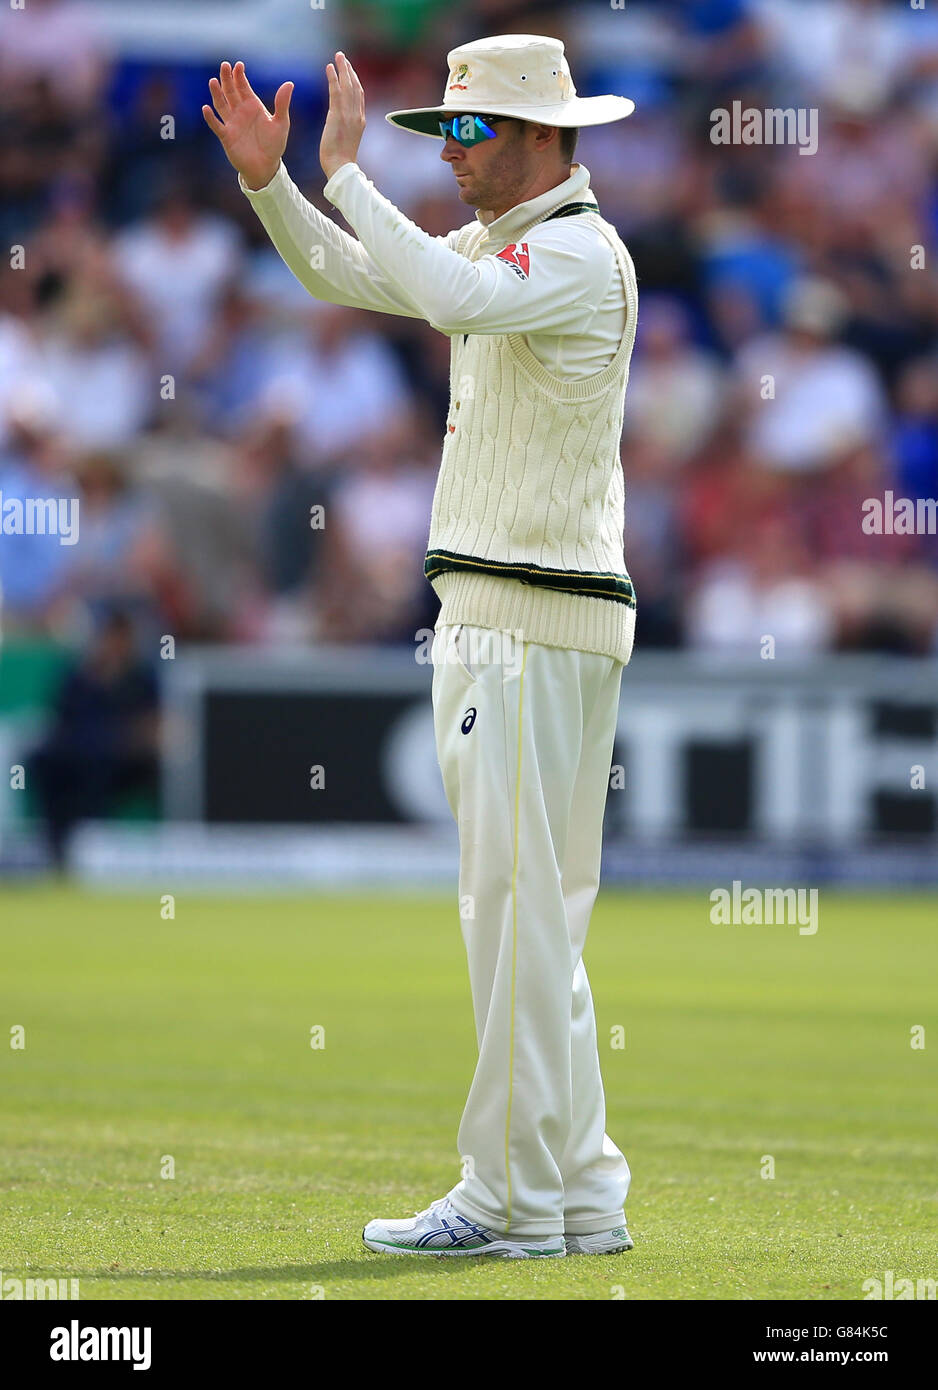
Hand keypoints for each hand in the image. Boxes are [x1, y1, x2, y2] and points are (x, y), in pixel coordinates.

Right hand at [202, 60, 292, 191]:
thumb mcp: (281, 124)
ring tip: (213, 82)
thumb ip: (282, 104)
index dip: (240, 76)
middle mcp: (240, 111)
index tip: (238, 65)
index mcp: (253, 106)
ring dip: (216, 93)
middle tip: (224, 66)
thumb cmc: (274, 145)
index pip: (243, 87)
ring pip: (221, 105)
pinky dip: (211, 118)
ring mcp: (232, 123)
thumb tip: (289, 83)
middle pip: (230, 91)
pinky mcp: (226, 136)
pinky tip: (206, 109)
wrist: (266, 167)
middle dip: (227, 79)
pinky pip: (216, 125)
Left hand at [320, 51, 364, 180]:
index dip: (354, 81)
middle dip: (349, 70)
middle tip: (343, 57)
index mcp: (360, 121)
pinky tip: (329, 68)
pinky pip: (336, 92)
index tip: (349, 70)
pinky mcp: (338, 116)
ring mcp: (349, 115)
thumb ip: (346, 130)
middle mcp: (357, 115)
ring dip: (343, 69)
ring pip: (347, 86)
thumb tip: (341, 127)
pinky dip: (333, 78)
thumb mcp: (347, 142)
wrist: (341, 168)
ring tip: (338, 56)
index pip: (359, 96)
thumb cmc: (341, 161)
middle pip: (355, 87)